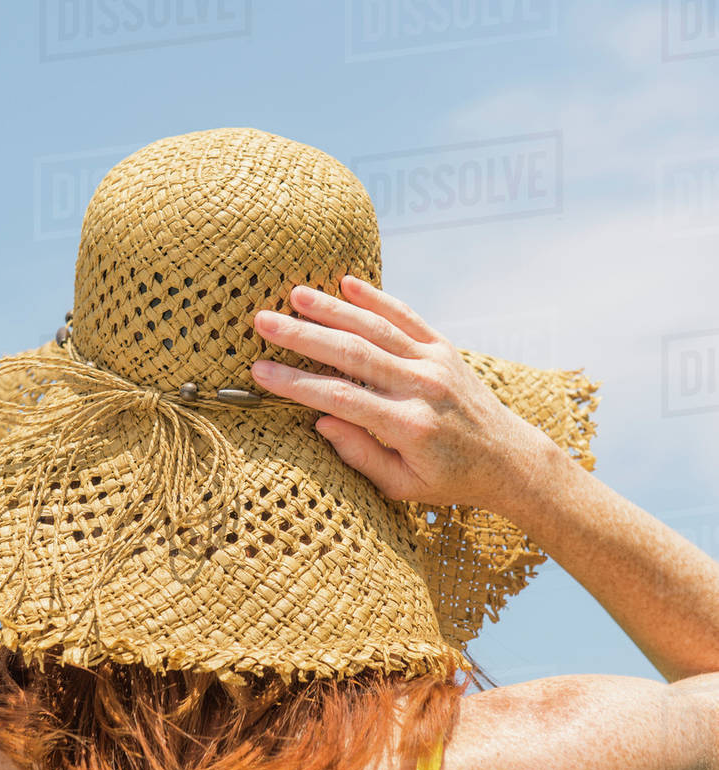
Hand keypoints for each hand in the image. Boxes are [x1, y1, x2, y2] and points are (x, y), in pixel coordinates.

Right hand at [250, 274, 549, 510]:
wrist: (509, 459)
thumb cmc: (448, 479)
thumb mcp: (402, 486)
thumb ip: (359, 456)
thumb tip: (319, 420)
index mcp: (409, 427)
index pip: (341, 397)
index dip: (296, 384)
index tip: (260, 372)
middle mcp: (422, 388)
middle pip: (353, 353)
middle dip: (303, 335)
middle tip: (263, 320)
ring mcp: (435, 363)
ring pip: (376, 327)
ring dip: (332, 308)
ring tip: (295, 294)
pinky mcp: (444, 348)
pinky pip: (406, 316)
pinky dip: (376, 298)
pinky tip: (346, 282)